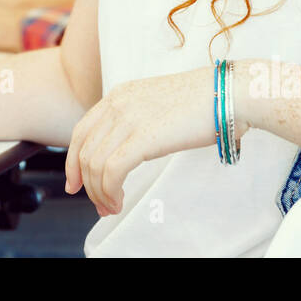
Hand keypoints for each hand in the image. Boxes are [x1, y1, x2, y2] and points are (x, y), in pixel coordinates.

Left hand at [64, 67, 232, 216]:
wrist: (227, 93)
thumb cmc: (202, 102)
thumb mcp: (156, 104)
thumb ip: (136, 120)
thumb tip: (128, 150)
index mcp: (119, 94)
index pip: (81, 131)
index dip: (73, 161)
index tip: (76, 184)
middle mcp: (117, 104)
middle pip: (84, 151)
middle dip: (87, 184)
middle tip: (100, 204)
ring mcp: (128, 119)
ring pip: (95, 165)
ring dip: (99, 193)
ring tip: (112, 207)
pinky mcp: (142, 137)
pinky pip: (112, 171)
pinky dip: (110, 191)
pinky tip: (119, 200)